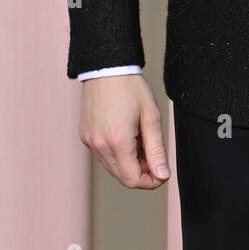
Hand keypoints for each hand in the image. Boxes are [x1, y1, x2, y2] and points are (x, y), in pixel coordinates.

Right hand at [79, 74, 170, 188]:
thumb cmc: (130, 87)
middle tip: (153, 154)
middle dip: (141, 172)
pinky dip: (117, 154)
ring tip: (140, 140)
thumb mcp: (151, 117)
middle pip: (122, 176)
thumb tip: (162, 175)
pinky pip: (103, 156)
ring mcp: (90, 141)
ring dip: (129, 163)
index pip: (132, 179)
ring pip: (112, 168)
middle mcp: (99, 145)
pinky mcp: (86, 136)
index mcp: (117, 141)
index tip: (161, 172)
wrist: (106, 68)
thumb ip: (156, 150)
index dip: (150, 181)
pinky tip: (126, 136)